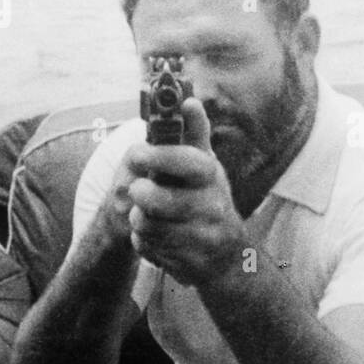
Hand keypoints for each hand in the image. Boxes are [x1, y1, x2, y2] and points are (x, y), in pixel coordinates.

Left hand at [125, 98, 246, 283]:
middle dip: (139, 193)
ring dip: (140, 219)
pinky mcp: (188, 262)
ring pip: (147, 224)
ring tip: (149, 214)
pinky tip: (158, 237)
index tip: (135, 152)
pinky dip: (145, 241)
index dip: (158, 155)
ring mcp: (201, 237)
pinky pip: (149, 247)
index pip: (186, 161)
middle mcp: (211, 206)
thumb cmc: (209, 200)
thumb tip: (189, 101)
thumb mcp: (206, 168)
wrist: (227, 256)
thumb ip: (194, 135)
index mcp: (211, 176)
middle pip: (156, 199)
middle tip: (139, 189)